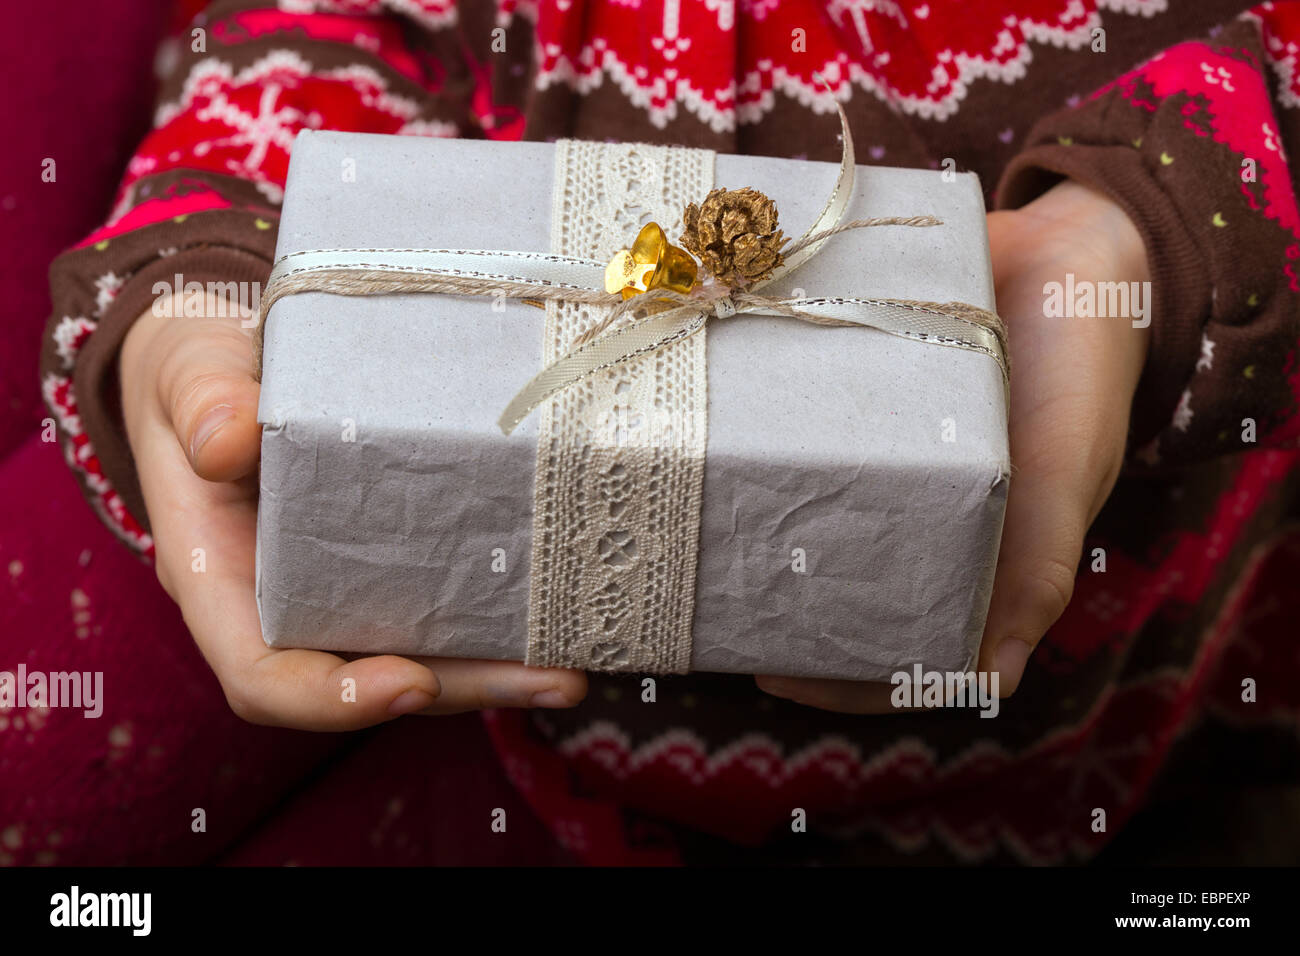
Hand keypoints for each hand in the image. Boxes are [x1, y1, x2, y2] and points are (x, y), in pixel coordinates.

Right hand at [121, 290, 586, 728]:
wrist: (230, 364)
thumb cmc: (200, 375)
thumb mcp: (189, 372)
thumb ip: (201, 401)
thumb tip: (225, 440)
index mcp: (219, 581)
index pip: (263, 675)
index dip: (331, 697)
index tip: (409, 680)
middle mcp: (284, 603)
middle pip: (368, 678)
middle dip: (459, 689)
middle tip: (550, 679)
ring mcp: (341, 589)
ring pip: (418, 654)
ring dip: (496, 668)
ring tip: (572, 666)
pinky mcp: (389, 561)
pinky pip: (439, 606)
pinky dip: (496, 619)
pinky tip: (561, 609)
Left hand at [755, 179, 1150, 711]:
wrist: (1072, 252)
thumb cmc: (1082, 377)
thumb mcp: (1067, 477)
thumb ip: (1038, 569)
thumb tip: (992, 677)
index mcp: (964, 550)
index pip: (895, 644)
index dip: (839, 674)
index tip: (770, 671)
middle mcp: (908, 508)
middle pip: (830, 581)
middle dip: (776, 604)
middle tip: (710, 607)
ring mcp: (873, 451)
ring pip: (800, 506)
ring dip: (751, 522)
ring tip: (688, 527)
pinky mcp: (846, 390)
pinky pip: (794, 423)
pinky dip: (756, 433)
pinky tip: (704, 433)